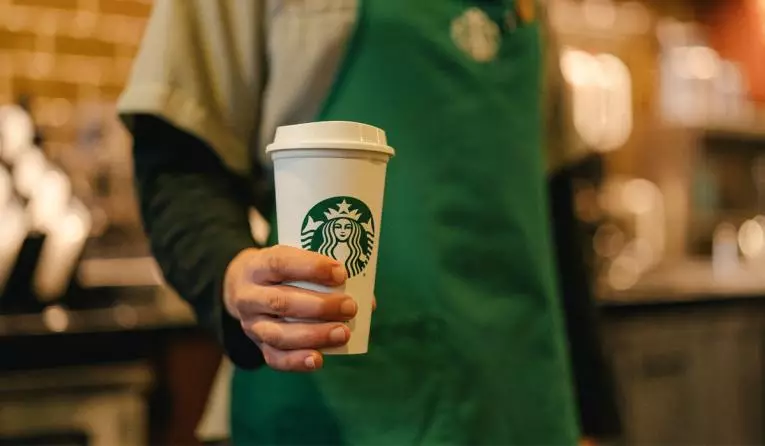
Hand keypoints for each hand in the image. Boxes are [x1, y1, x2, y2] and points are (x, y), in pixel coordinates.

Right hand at [224, 245, 355, 371]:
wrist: (241, 287)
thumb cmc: (281, 271)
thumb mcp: (292, 259)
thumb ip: (323, 274)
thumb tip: (368, 300)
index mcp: (257, 266)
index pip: (280, 263)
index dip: (311, 267)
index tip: (341, 273)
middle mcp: (249, 296)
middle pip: (281, 302)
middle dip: (320, 307)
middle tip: (350, 307)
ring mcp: (251, 323)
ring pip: (279, 334)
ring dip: (315, 335)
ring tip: (344, 333)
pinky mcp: (258, 345)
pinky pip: (274, 358)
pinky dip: (297, 361)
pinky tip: (319, 359)